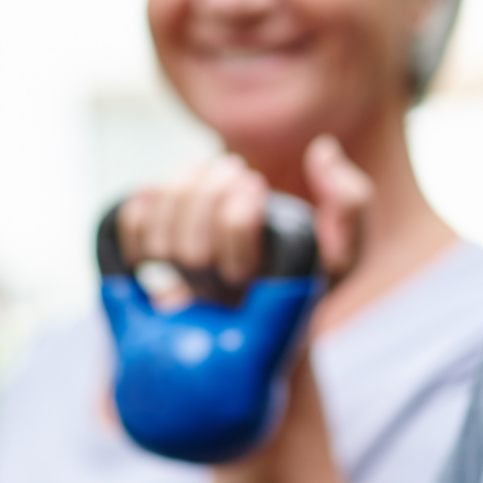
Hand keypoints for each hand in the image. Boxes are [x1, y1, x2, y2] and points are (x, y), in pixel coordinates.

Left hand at [115, 135, 374, 298]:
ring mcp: (186, 293)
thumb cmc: (313, 275)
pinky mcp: (157, 280)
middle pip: (192, 255)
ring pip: (160, 248)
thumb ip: (351, 202)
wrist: (267, 331)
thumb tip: (322, 151)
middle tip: (234, 168)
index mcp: (265, 299)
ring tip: (205, 166)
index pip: (236, 265)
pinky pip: (130, 252)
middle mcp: (221, 302)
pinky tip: (156, 188)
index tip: (257, 184)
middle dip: (208, 197)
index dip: (238, 220)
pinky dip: (135, 214)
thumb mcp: (347, 248)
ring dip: (178, 193)